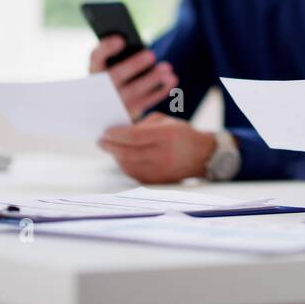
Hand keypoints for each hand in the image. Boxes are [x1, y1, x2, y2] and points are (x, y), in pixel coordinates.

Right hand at [88, 35, 177, 118]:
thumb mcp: (109, 66)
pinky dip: (161, 91)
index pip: (96, 57)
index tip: (121, 39)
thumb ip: (118, 55)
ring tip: (166, 67)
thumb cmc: (112, 80)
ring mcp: (114, 104)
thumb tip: (138, 47)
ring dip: (152, 79)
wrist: (104, 113)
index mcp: (95, 71)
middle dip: (134, 65)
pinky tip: (172, 79)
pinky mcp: (128, 114)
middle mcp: (101, 88)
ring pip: (134, 91)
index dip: (106, 48)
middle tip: (151, 54)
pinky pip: (147, 102)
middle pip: (116, 75)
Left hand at [96, 113, 215, 182]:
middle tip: (101, 141)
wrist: (203, 156)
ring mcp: (161, 170)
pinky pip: (134, 175)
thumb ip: (143, 124)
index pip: (134, 136)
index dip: (116, 135)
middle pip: (128, 153)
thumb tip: (119, 130)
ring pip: (129, 165)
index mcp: (167, 135)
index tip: (105, 132)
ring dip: (115, 157)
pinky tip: (121, 159)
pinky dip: (124, 166)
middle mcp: (164, 154)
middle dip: (110, 146)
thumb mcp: (166, 122)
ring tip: (110, 149)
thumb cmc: (181, 135)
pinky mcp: (159, 181)